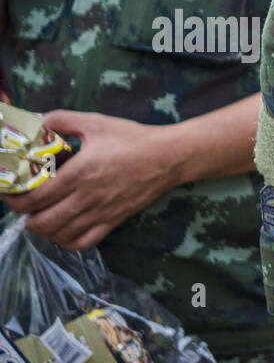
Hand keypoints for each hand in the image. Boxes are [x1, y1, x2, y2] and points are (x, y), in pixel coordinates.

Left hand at [2, 111, 179, 248]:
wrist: (168, 157)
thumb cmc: (132, 139)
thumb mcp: (94, 122)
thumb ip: (60, 120)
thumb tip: (36, 121)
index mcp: (79, 173)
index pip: (35, 198)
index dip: (15, 199)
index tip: (10, 192)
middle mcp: (88, 197)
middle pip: (43, 222)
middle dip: (25, 217)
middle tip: (23, 206)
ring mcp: (101, 212)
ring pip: (61, 235)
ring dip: (43, 230)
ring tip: (39, 219)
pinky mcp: (114, 221)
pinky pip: (84, 242)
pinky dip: (67, 242)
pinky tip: (62, 231)